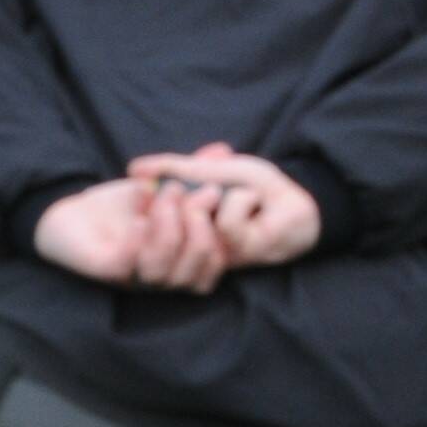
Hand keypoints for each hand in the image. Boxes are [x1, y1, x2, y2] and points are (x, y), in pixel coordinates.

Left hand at [33, 178, 227, 293]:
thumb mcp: (162, 186)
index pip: (214, 269)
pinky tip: (138, 216)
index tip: (213, 195)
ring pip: (164, 271)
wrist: (71, 215)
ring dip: (169, 226)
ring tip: (161, 194)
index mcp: (179, 262)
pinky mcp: (106, 270)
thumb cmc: (122, 206)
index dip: (221, 239)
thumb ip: (192, 174)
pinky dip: (139, 238)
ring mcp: (133, 277)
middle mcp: (160, 277)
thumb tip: (222, 151)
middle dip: (198, 230)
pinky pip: (129, 264)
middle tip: (183, 193)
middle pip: (194, 276)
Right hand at [129, 145, 320, 268]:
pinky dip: (243, 202)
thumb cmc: (252, 183)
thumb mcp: (206, 169)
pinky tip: (254, 206)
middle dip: (179, 198)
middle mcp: (186, 244)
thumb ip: (171, 168)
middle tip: (209, 187)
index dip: (151, 197)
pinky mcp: (231, 259)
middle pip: (162, 224)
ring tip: (231, 196)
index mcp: (177, 223)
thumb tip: (133, 169)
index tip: (159, 184)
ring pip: (192, 225)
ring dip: (216, 199)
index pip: (147, 215)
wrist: (293, 197)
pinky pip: (226, 225)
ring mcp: (206, 255)